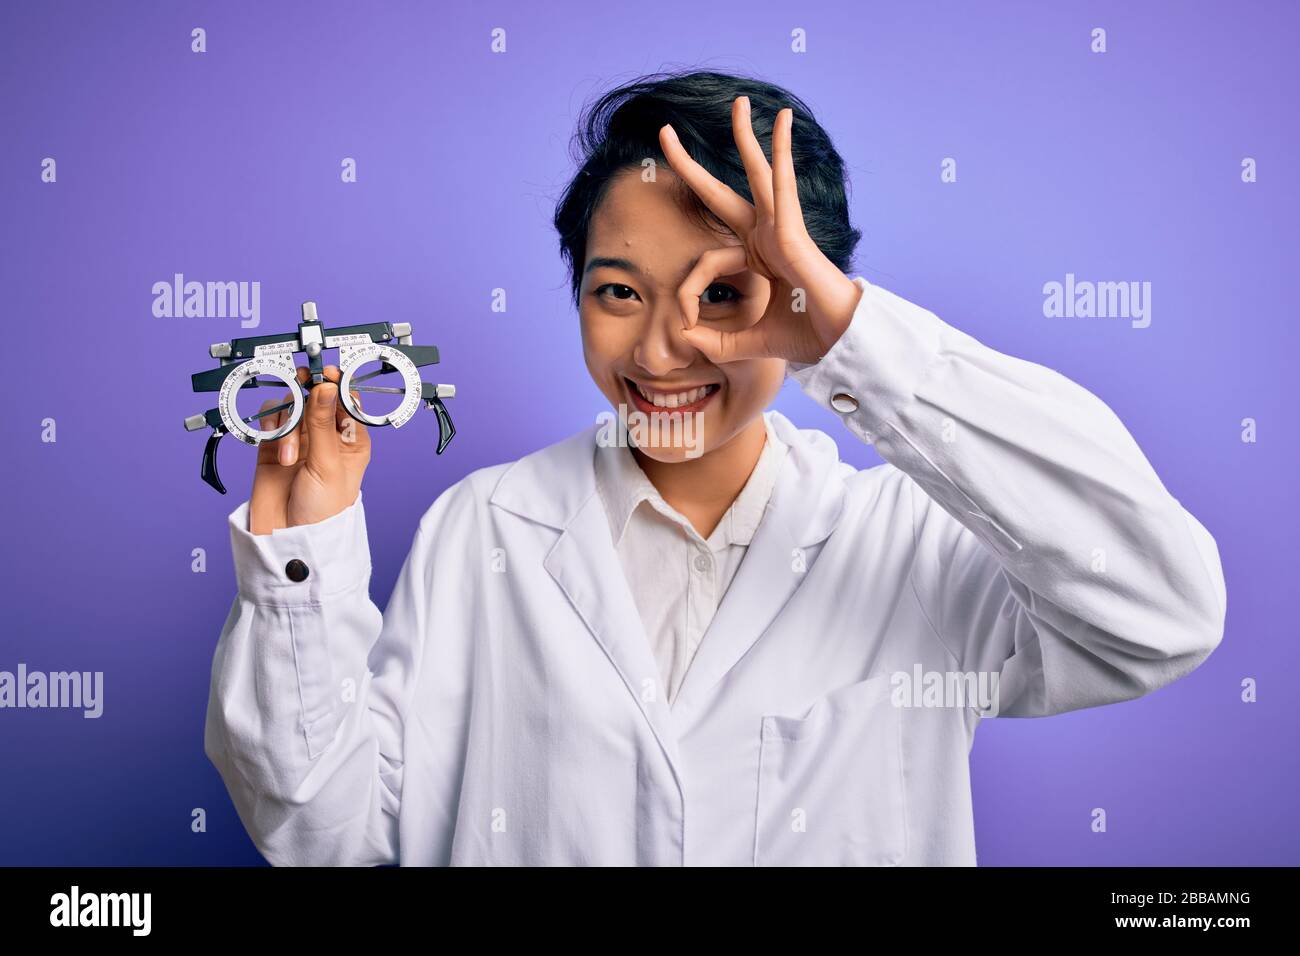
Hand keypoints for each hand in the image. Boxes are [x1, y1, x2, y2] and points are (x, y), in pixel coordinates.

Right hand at [248, 366, 371, 534]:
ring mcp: (299, 439)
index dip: (336, 383)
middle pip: (315, 396)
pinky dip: (272, 428)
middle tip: (300, 392)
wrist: (290, 540)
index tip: (324, 374)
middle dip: (306, 396)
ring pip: (291, 406)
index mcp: (352, 440)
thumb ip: (322, 423)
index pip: (346, 399)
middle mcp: (326, 436)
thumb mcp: (328, 465)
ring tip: (290, 456)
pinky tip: (277, 451)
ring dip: (288, 424)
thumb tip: (325, 386)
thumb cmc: (323, 512)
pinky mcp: (273, 445)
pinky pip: (271, 419)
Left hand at [658, 96, 862, 365]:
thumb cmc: (801, 338)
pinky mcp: (791, 228)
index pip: (705, 256)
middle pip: (722, 192)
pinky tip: (782, 121)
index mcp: (753, 258)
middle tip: (665, 133)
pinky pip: (784, 182)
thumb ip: (713, 342)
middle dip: (691, 166)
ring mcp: (779, 228)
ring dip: (747, 137)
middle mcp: (764, 236)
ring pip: (758, 173)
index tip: (685, 317)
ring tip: (738, 102)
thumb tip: (680, 338)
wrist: (835, 342)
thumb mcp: (743, 343)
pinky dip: (783, 150)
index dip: (687, 287)